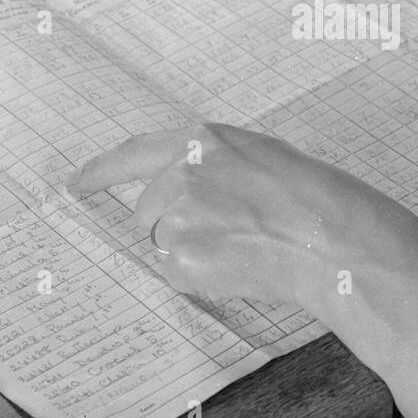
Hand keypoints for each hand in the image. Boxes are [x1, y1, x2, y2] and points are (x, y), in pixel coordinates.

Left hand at [66, 123, 417, 349]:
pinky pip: (177, 275)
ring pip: (162, 244)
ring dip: (192, 251)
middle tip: (230, 235)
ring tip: (247, 248)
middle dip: (173, 226)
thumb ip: (216, 164)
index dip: (101, 172)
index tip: (77, 185)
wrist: (341, 242)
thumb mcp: (265, 158)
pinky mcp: (181, 257)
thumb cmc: (320, 199)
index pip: (132, 153)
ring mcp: (177, 215)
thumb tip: (181, 191)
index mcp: (204, 139)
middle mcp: (181, 170)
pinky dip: (203, 278)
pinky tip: (244, 267)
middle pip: (147, 211)